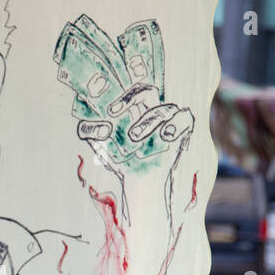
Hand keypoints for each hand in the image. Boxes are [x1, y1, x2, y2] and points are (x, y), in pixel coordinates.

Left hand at [78, 86, 193, 175]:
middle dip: (130, 99)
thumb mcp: (101, 146)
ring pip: (163, 109)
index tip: (106, 107)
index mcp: (134, 110)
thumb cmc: (122, 160)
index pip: (129, 90)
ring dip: (147, 122)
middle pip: (146, 91)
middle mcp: (151, 110)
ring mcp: (168, 120)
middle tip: (112, 113)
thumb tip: (89, 124)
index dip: (118, 91)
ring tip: (134, 139)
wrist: (140, 184)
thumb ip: (90, 132)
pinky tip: (165, 135)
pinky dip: (176, 124)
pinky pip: (185, 117)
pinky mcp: (182, 131)